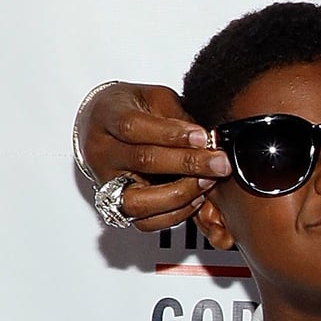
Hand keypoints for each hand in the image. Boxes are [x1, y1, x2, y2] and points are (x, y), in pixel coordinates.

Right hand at [77, 83, 229, 231]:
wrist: (104, 126)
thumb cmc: (133, 108)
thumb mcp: (154, 98)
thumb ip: (178, 116)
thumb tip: (209, 140)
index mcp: (107, 116)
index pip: (134, 127)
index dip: (171, 134)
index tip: (202, 137)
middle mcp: (101, 152)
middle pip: (142, 162)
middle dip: (188, 164)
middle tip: (219, 163)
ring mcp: (106, 182)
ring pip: (139, 201)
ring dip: (181, 194)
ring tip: (208, 181)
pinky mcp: (116, 205)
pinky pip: (145, 222)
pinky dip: (175, 214)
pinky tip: (195, 198)